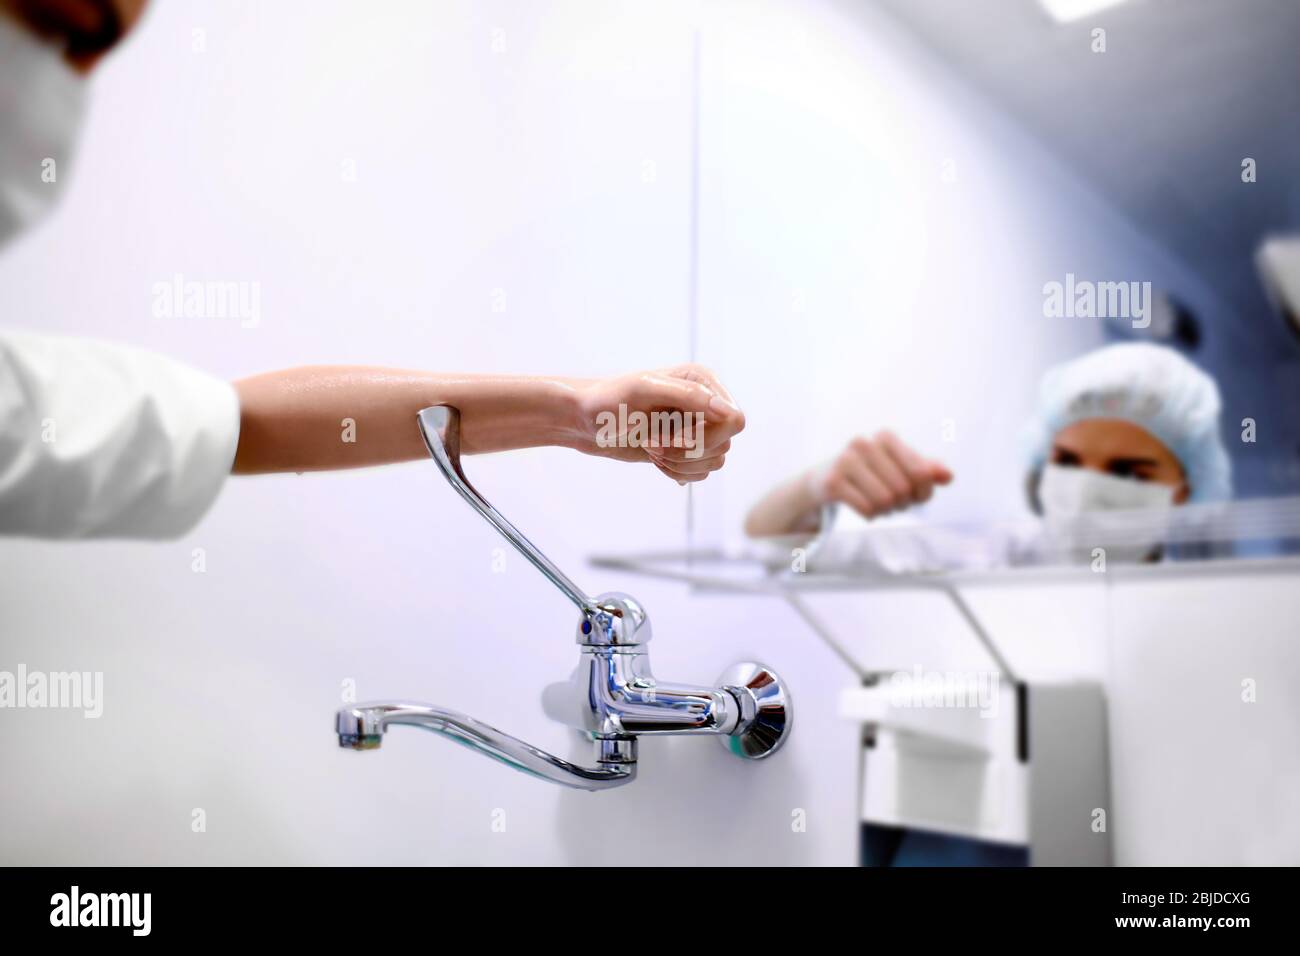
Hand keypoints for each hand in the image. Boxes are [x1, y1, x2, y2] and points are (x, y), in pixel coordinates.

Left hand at [571, 364, 744, 483]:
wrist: (585, 422)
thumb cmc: (608, 401)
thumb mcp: (644, 391)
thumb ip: (688, 396)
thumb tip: (728, 411)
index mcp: (702, 381)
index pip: (733, 420)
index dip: (705, 436)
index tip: (671, 434)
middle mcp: (705, 403)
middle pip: (724, 444)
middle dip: (686, 451)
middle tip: (653, 442)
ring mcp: (698, 427)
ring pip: (715, 462)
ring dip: (679, 462)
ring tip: (651, 447)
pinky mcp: (687, 449)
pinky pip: (701, 473)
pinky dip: (676, 471)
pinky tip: (653, 456)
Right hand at [811, 431, 952, 517]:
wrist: (825, 479)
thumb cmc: (872, 472)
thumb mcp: (901, 468)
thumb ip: (927, 471)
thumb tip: (949, 476)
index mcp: (886, 437)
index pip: (920, 473)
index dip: (924, 491)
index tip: (917, 496)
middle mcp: (864, 443)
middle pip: (902, 489)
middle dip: (903, 502)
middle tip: (895, 503)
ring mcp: (845, 461)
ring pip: (884, 501)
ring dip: (887, 511)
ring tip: (881, 506)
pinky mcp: (832, 482)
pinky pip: (867, 509)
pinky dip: (871, 516)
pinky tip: (866, 509)